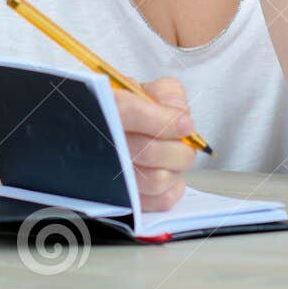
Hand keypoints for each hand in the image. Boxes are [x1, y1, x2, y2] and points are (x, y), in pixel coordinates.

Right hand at [114, 77, 197, 211]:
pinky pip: (159, 201)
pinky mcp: (126, 198)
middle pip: (148, 152)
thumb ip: (164, 92)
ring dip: (175, 167)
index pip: (129, 113)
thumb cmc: (123, 109)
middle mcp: (103, 143)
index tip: (184, 123)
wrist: (103, 128)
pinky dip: (174, 187)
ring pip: (157, 179)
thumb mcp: (140, 87)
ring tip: (174, 155)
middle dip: (178, 147)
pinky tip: (170, 171)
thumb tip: (180, 113)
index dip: (164, 120)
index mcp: (104, 109)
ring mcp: (112, 174)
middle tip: (184, 141)